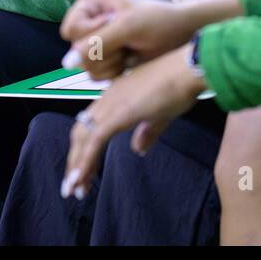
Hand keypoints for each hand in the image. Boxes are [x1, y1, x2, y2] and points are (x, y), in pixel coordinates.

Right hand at [60, 0, 197, 80]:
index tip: (115, 26)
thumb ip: (96, 44)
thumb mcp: (127, 28)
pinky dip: (115, 72)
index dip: (92, 35)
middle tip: (127, 41)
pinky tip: (129, 60)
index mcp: (90, 4)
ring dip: (111, 63)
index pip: (71, 30)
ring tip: (129, 49)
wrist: (182, 35)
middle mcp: (89, 21)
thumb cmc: (159, 21)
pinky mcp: (105, 59)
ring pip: (86, 66)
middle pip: (76, 51)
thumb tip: (67, 64)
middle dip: (105, 51)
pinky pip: (96, 76)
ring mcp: (96, 42)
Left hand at [61, 45, 201, 197]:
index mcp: (116, 96)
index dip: (83, 149)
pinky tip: (81, 179)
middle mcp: (108, 99)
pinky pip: (95, 140)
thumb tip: (138, 149)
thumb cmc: (179, 85)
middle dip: (75, 161)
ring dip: (77, 165)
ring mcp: (111, 105)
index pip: (91, 126)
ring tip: (73, 190)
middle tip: (73, 186)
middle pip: (81, 132)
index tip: (83, 171)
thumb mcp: (160, 114)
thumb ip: (147, 132)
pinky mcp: (119, 113)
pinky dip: (85, 161)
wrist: (187, 70)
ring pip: (84, 138)